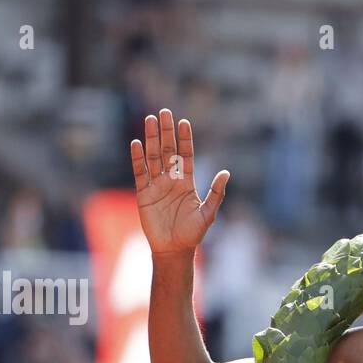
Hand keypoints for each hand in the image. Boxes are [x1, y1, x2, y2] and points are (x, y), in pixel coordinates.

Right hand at [130, 108, 229, 255]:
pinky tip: (136, 143)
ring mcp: (156, 186)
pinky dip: (137, 158)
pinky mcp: (143, 194)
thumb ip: (216, 193)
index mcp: (187, 182)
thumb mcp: (208, 213)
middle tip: (164, 112)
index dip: (184, 139)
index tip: (183, 122)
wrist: (174, 250)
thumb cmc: (193, 234)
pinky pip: (139, 173)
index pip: (185, 155)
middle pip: (167, 150)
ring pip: (152, 157)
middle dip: (166, 132)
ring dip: (150, 139)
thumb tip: (226, 172)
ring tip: (150, 120)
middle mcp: (171, 180)